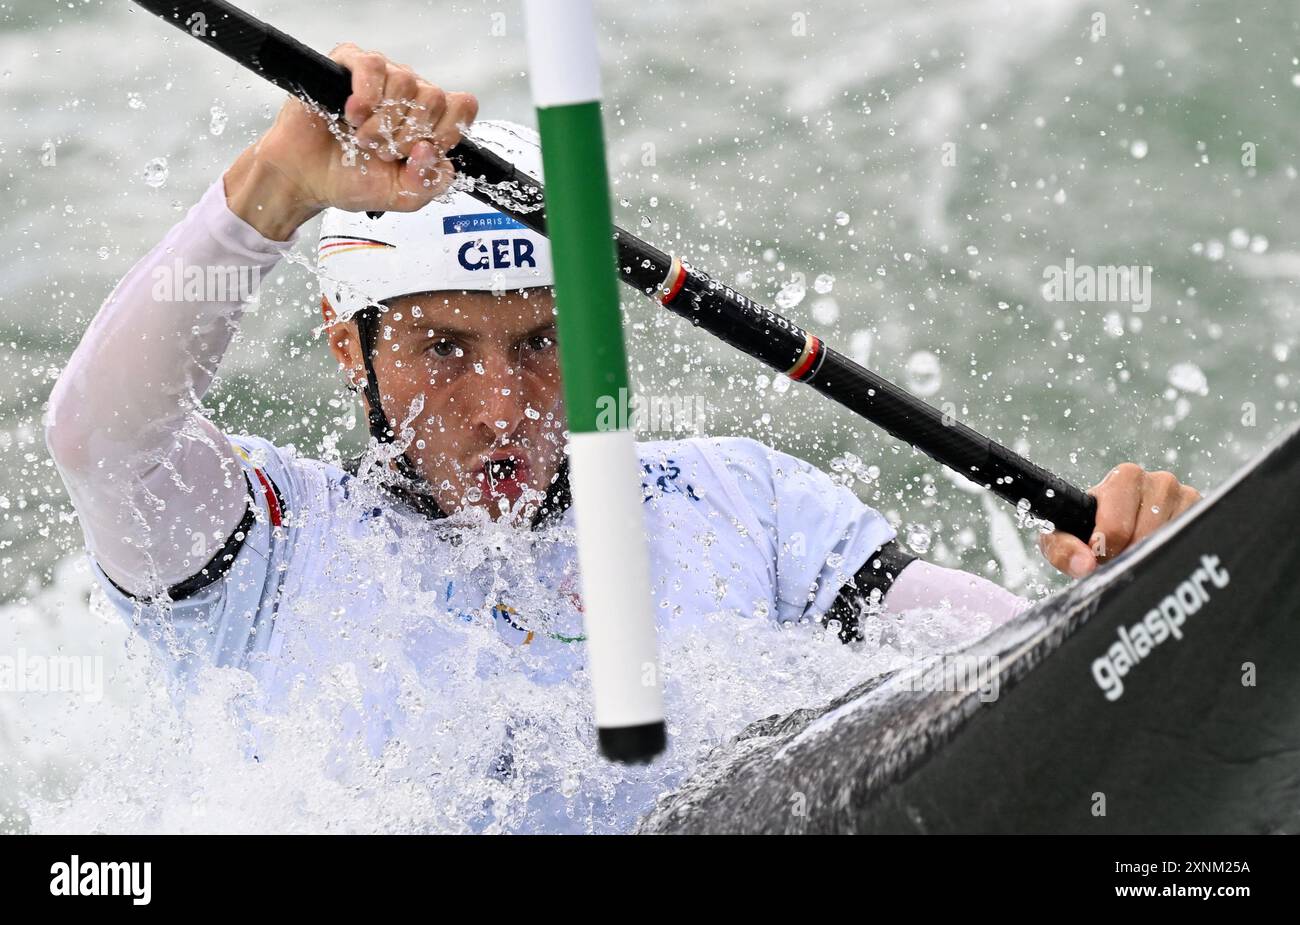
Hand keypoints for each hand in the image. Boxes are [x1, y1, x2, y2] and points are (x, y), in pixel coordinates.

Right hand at [223, 43, 477, 238]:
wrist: (307, 179)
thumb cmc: (352, 180)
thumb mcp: (401, 196)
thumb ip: (429, 184)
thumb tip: (433, 154)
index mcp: (428, 121)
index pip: (462, 106)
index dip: (447, 132)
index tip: (422, 151)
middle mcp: (409, 95)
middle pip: (434, 97)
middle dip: (408, 136)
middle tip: (383, 153)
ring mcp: (381, 77)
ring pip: (406, 81)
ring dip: (383, 123)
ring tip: (363, 139)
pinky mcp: (350, 64)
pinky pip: (373, 65)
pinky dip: (367, 96)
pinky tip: (353, 116)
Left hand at [1038, 463, 1201, 578]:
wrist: (1118, 532)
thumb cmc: (1089, 532)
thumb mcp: (1064, 538)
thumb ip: (1063, 549)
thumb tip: (1085, 565)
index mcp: (1125, 477)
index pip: (1117, 524)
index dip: (1105, 547)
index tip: (1098, 556)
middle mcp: (1160, 481)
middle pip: (1145, 535)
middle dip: (1127, 553)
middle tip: (1117, 558)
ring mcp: (1186, 497)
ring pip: (1168, 541)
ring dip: (1150, 555)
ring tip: (1135, 553)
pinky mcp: (1205, 515)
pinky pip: (1190, 543)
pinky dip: (1172, 555)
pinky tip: (1158, 553)